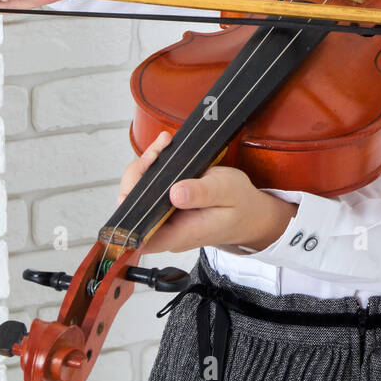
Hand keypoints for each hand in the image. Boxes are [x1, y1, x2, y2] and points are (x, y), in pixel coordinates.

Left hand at [116, 130, 297, 253]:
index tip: (141, 176)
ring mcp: (165, 221)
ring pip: (138, 197)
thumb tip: (175, 193)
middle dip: (138, 175)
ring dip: (144, 169)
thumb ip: (203, 193)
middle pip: (132, 210)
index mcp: (180, 234)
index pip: (140, 232)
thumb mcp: (228, 191)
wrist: (250, 214)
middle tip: (158, 150)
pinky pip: (149, 192)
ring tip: (163, 146)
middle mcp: (167, 232)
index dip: (131, 206)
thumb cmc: (240, 204)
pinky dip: (151, 171)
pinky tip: (162, 153)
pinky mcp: (165, 209)